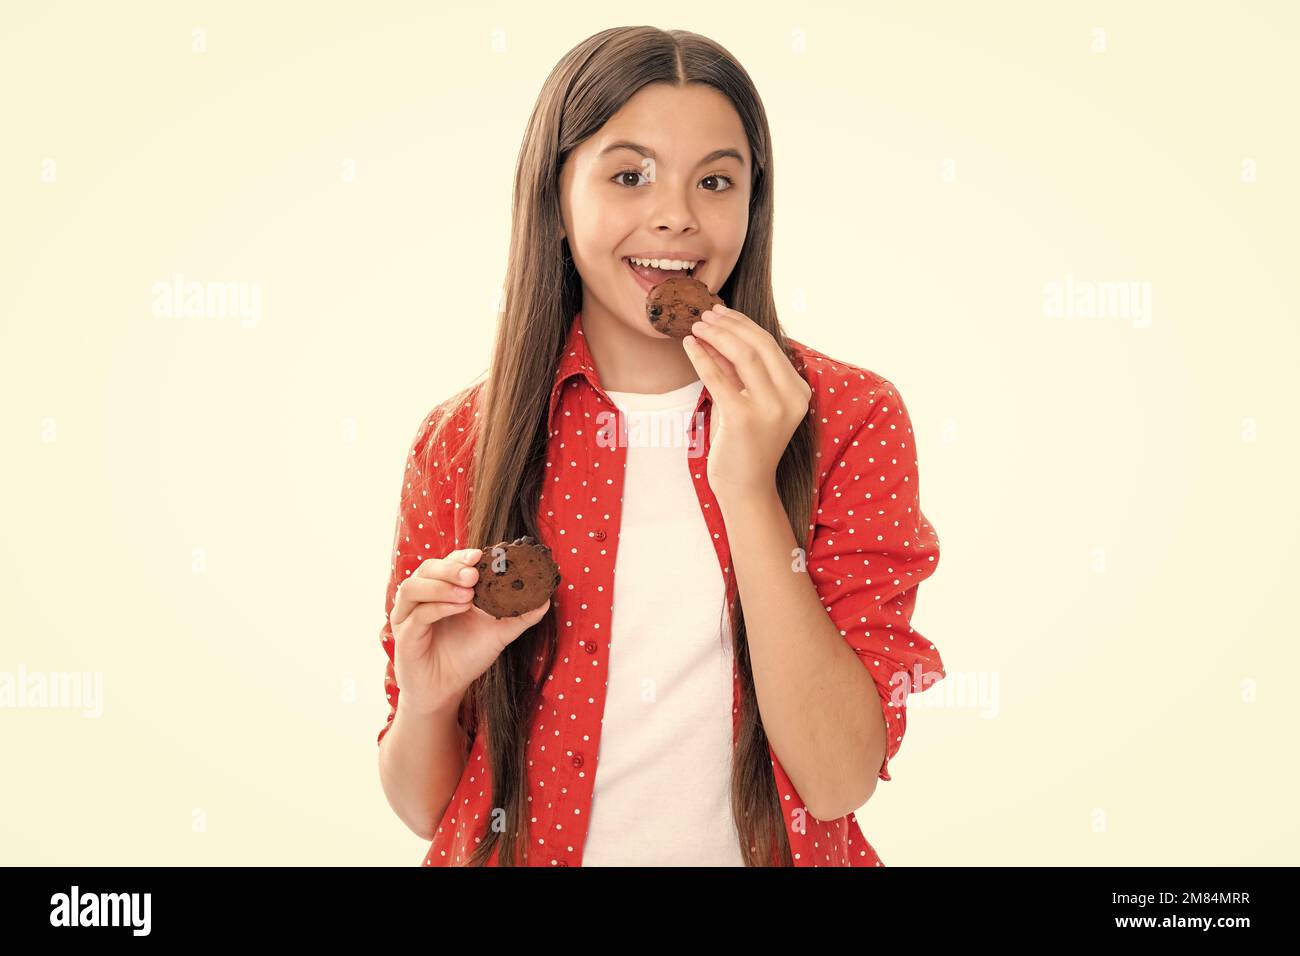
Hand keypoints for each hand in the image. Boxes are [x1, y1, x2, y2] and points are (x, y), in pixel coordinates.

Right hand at [389, 547, 549, 715]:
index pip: (447, 562)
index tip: (481, 555)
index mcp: (441, 590)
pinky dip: (438, 607)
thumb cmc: (467, 657)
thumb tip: (545, 598)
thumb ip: (519, 615)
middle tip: (475, 574)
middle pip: (427, 569)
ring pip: (414, 587)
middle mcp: (421, 598)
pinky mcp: (404, 637)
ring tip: (468, 593)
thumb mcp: (498, 633)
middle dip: (452, 567)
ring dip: (442, 585)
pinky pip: (417, 615)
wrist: (447, 691)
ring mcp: (408, 616)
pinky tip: (460, 608)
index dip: (462, 556)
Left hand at [681, 305, 811, 502]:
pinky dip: (701, 358)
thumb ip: (735, 370)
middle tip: (704, 314)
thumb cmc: (745, 444)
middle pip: (758, 345)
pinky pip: (719, 378)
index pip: (770, 345)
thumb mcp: (745, 401)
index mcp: (798, 392)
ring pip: (743, 355)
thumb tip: (713, 335)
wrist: (746, 488)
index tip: (720, 313)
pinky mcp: (744, 419)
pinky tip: (688, 346)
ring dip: (716, 335)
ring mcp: (770, 409)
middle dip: (728, 325)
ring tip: (696, 326)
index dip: (742, 324)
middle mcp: (790, 398)